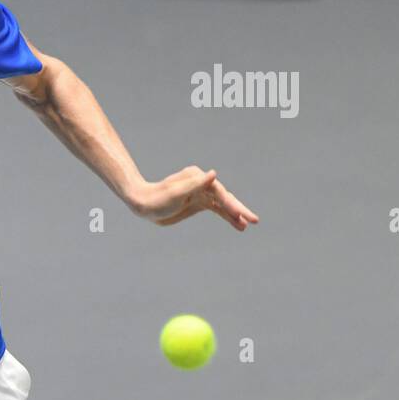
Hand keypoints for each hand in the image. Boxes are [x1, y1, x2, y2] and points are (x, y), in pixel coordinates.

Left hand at [129, 166, 258, 230]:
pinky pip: (217, 210)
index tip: (240, 215)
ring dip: (235, 215)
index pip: (219, 192)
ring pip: (222, 205)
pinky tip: (238, 225)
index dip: (231, 204)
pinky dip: (227, 217)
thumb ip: (195, 184)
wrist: (143, 204)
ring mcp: (201, 193)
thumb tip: (213, 174)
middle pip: (224, 198)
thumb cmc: (156, 198)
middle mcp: (202, 183)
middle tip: (254, 220)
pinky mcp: (199, 203)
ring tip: (247, 225)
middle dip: (238, 209)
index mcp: (198, 178)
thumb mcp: (175, 193)